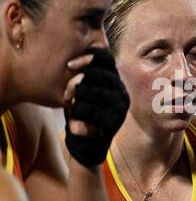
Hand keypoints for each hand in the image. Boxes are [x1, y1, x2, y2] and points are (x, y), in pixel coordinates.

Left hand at [63, 48, 128, 166]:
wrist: (88, 143)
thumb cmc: (82, 112)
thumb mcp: (83, 91)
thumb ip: (84, 75)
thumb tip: (76, 60)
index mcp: (115, 81)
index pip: (105, 58)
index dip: (87, 58)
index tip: (69, 66)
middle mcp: (121, 92)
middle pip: (94, 73)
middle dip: (75, 82)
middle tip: (68, 94)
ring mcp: (119, 107)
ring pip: (87, 91)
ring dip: (74, 101)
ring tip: (72, 108)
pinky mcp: (113, 122)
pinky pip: (86, 111)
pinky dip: (76, 117)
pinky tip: (76, 123)